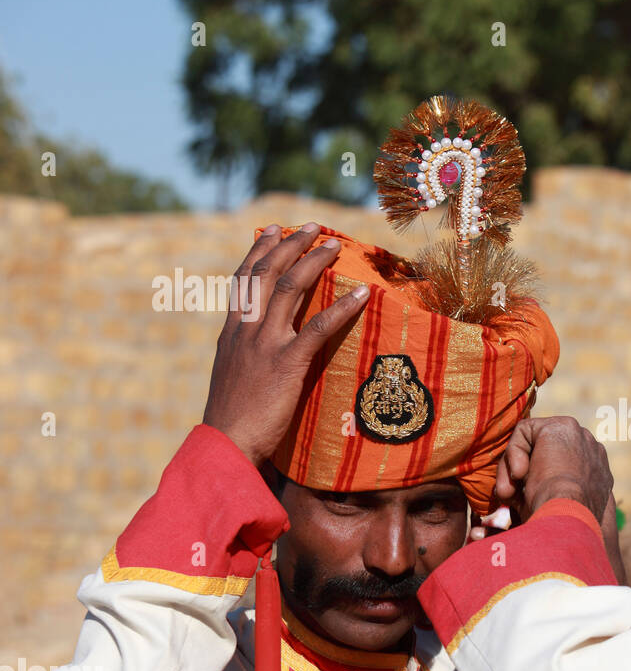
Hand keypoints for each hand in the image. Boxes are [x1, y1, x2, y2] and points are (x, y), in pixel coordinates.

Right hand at [201, 223, 369, 466]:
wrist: (226, 444)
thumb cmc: (234, 419)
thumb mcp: (232, 376)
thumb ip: (245, 354)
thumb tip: (258, 346)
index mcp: (231, 332)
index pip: (243, 280)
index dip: (259, 251)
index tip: (273, 230)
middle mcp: (246, 330)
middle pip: (266, 273)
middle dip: (290, 245)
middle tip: (312, 227)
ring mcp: (265, 344)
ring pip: (289, 289)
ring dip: (314, 262)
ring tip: (334, 245)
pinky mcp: (287, 363)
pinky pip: (319, 327)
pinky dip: (342, 308)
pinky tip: (362, 294)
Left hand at [493, 417, 625, 582]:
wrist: (567, 520)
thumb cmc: (555, 531)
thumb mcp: (545, 517)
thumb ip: (531, 508)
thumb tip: (480, 532)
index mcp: (595, 478)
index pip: (557, 467)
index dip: (532, 482)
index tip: (517, 505)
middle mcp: (592, 454)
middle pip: (543, 454)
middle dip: (520, 476)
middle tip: (508, 499)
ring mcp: (581, 438)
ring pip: (532, 444)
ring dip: (511, 469)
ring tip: (509, 493)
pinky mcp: (563, 427)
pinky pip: (525, 432)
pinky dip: (513, 452)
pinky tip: (518, 475)